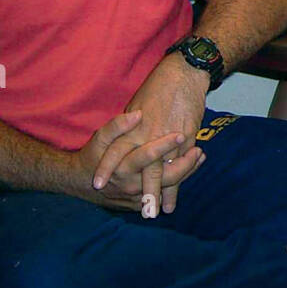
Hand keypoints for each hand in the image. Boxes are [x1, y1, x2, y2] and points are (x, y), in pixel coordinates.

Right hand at [75, 109, 204, 212]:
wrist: (81, 183)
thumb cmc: (92, 155)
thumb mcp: (99, 138)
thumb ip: (117, 126)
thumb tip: (137, 115)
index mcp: (121, 167)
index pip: (146, 156)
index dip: (164, 145)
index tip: (180, 134)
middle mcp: (130, 185)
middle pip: (164, 177)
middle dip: (184, 165)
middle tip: (199, 151)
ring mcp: (136, 197)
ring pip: (167, 187)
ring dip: (186, 172)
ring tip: (200, 156)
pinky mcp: (139, 203)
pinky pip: (163, 193)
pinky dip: (179, 181)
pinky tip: (191, 168)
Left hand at [100, 54, 208, 216]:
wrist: (182, 74)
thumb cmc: (158, 89)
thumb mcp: (137, 106)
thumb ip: (129, 130)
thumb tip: (124, 145)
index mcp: (133, 127)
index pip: (115, 151)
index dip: (107, 168)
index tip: (99, 185)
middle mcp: (149, 136)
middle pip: (143, 169)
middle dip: (141, 192)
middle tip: (140, 212)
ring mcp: (169, 138)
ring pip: (165, 171)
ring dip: (164, 193)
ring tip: (162, 210)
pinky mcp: (186, 137)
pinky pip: (181, 163)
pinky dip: (180, 179)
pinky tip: (178, 193)